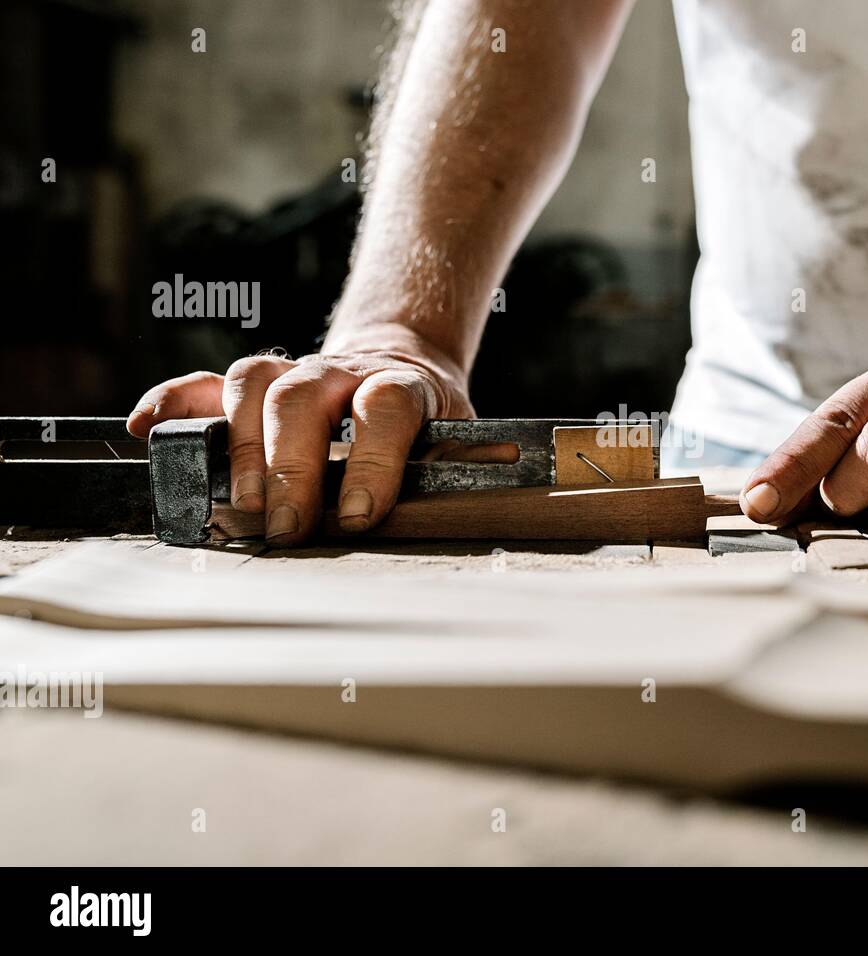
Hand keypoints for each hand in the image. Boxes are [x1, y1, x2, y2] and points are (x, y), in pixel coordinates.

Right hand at [126, 345, 473, 545]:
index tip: (357, 514)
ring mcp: (292, 373)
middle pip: (301, 397)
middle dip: (290, 464)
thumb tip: (465, 508)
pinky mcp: (251, 387)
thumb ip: (459, 469)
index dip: (372, 459)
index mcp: (400, 383)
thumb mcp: (462, 440)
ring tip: (241, 503)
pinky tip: (148, 429)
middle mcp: (340, 371)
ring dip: (240, 443)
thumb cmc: (428, 421)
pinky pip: (203, 385)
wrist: (403, 365)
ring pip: (252, 382)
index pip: (385, 408)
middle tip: (288, 526)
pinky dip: (172, 403)